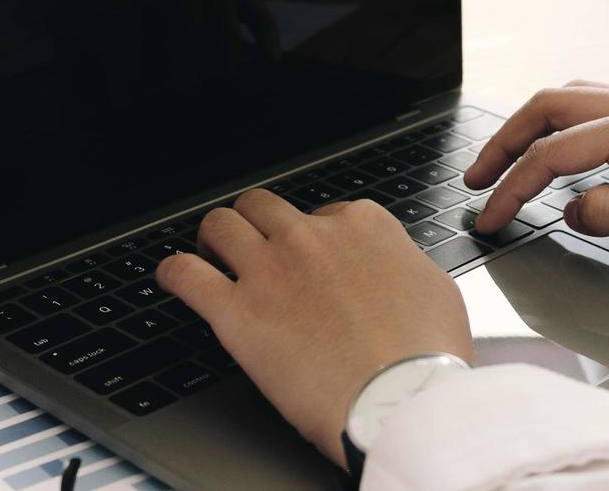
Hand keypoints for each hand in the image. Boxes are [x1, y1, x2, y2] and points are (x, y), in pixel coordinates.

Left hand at [155, 191, 472, 466]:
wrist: (400, 400)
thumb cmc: (426, 356)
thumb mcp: (434, 288)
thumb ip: (401, 262)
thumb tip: (390, 264)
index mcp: (362, 225)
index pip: (323, 212)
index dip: (314, 236)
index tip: (312, 258)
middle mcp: (311, 237)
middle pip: (263, 207)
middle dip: (256, 224)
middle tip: (253, 247)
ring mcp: (270, 270)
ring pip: (220, 224)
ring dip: (213, 238)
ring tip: (211, 255)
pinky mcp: (236, 312)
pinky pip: (184, 274)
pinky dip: (173, 273)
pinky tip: (175, 279)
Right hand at [463, 84, 608, 268]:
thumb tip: (569, 206)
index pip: (553, 154)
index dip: (511, 188)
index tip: (488, 220)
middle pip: (552, 105)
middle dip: (506, 140)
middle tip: (476, 178)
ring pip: (577, 97)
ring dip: (535, 126)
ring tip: (509, 162)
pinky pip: (603, 107)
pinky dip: (568, 125)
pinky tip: (566, 153)